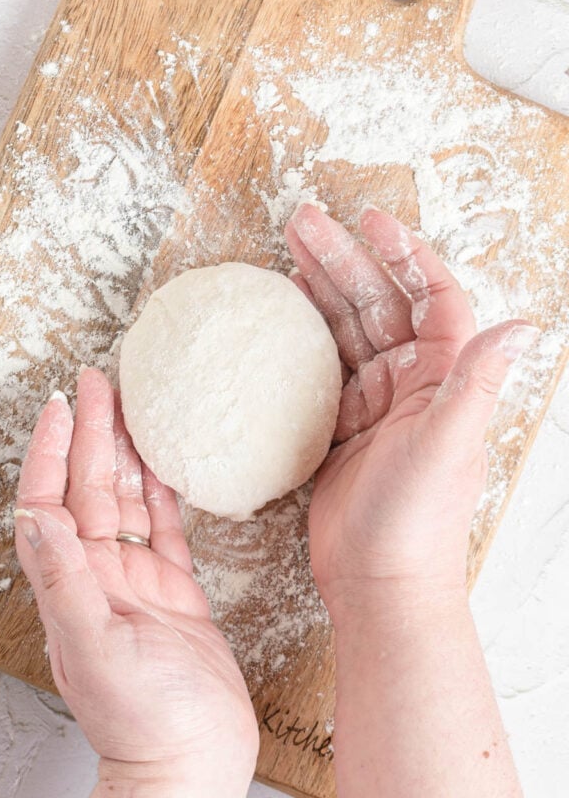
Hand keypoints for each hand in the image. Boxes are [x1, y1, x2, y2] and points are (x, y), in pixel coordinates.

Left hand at [14, 369, 257, 797]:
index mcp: (72, 583)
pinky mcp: (175, 589)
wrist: (192, 762)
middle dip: (93, 431)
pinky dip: (162, 490)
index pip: (49, 499)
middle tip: (101, 381)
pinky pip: (163, 526)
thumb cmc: (143, 721)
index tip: (60, 403)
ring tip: (132, 405)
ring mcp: (136, 580)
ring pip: (126, 498)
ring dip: (126, 452)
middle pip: (89, 486)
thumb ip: (64, 581)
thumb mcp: (95, 649)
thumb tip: (34, 516)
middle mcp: (98, 573)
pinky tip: (163, 460)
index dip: (51, 449)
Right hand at [286, 204, 538, 619]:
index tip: (371, 222)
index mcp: (444, 379)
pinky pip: (319, 368)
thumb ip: (477, 383)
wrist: (378, 582)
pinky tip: (280, 315)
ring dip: (318, 289)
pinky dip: (300, 338)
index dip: (404, 255)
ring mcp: (373, 404)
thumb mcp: (449, 445)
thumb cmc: (417, 520)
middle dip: (343, 259)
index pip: (430, 297)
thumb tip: (525, 325)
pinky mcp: (339, 426)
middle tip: (303, 222)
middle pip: (376, 303)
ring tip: (287, 251)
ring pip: (344, 329)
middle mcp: (411, 384)